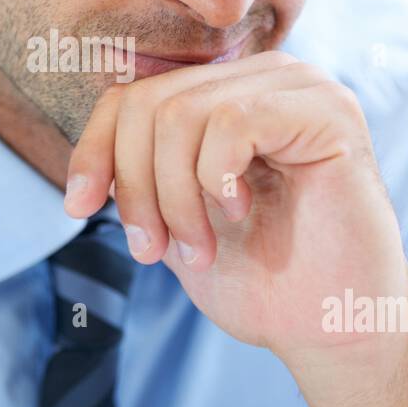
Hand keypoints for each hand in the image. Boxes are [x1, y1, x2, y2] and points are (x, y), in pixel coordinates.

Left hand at [64, 50, 407, 366]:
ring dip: (175, 197)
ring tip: (197, 248)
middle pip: (151, 104)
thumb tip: (85, 149)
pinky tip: (240, 212)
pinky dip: (217, 179)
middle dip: (135, 186)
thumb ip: (140, 171)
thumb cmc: (260, 278)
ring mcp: (301, 87)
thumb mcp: (174, 216)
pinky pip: (232, 123)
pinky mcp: (329, 112)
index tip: (77, 208)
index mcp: (228, 94)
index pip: (132, 96)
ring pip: (183, 114)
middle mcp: (264, 78)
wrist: (328, 329)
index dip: (95, 151)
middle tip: (152, 250)